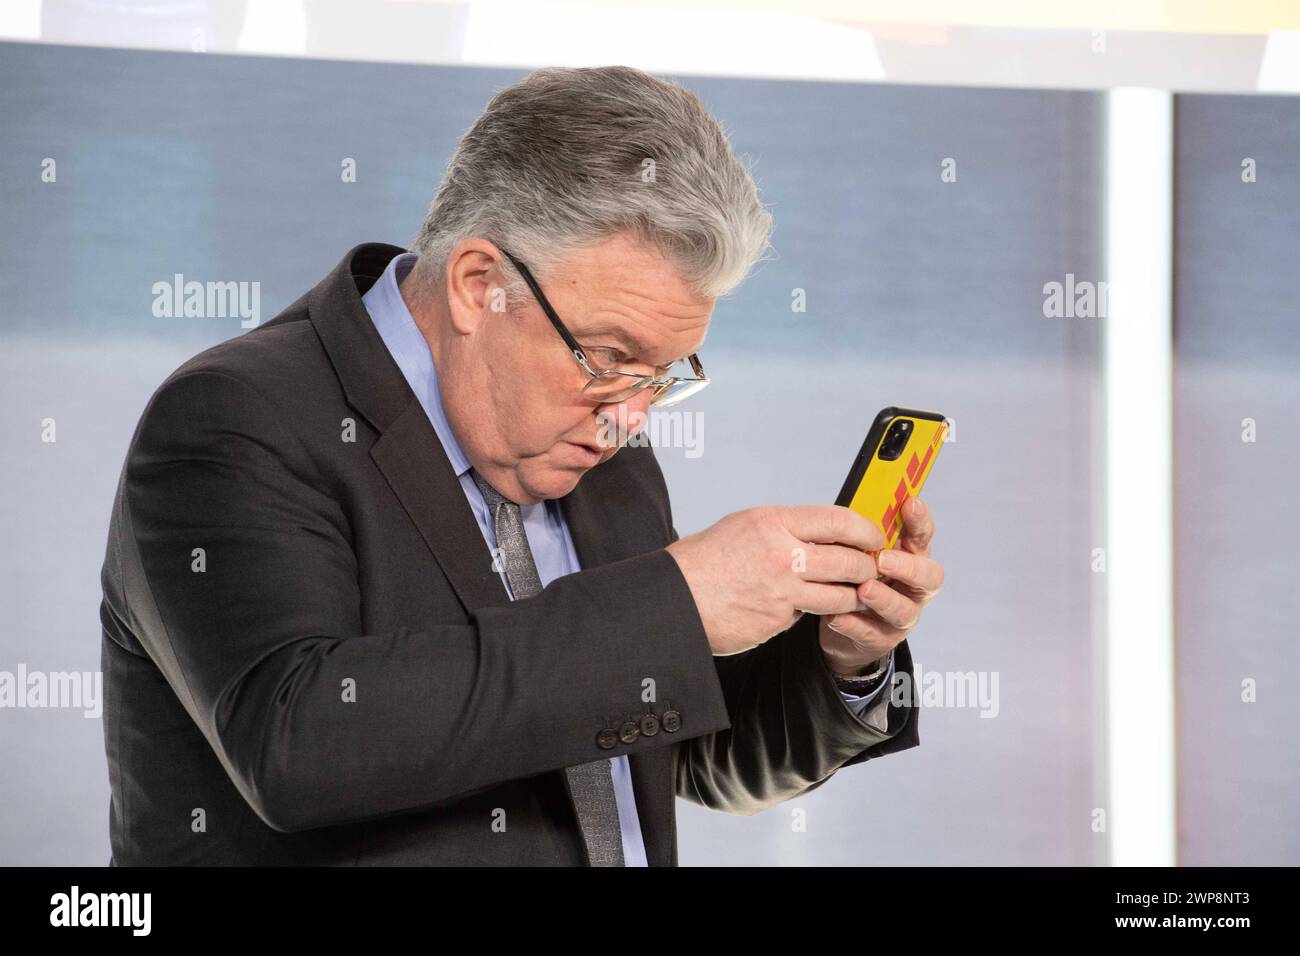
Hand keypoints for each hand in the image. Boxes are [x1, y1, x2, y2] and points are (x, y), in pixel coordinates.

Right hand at [666, 505, 884, 655]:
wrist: (674, 598)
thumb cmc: (702, 561)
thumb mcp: (743, 525)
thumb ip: (783, 527)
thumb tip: (819, 531)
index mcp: (772, 523)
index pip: (838, 520)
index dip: (865, 530)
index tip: (873, 536)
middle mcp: (782, 554)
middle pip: (849, 561)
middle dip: (867, 567)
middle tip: (870, 568)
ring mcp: (782, 591)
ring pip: (840, 595)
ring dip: (852, 595)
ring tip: (851, 592)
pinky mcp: (778, 620)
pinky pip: (809, 615)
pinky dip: (812, 612)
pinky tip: (805, 606)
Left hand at [818, 496, 943, 675]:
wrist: (844, 624)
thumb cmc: (853, 576)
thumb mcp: (858, 551)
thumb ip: (860, 535)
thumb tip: (849, 510)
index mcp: (911, 558)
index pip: (924, 537)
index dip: (920, 521)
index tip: (910, 504)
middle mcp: (914, 588)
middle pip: (929, 577)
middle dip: (909, 567)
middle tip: (883, 560)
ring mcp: (901, 616)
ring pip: (904, 610)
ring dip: (884, 598)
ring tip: (863, 589)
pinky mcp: (881, 639)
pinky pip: (872, 634)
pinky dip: (854, 624)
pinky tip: (837, 615)